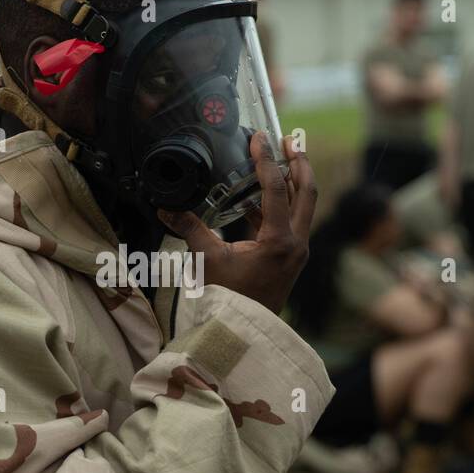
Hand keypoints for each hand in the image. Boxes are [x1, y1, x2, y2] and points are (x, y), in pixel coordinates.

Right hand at [158, 132, 316, 314]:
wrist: (242, 333)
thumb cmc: (227, 300)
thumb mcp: (207, 260)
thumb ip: (190, 228)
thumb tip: (166, 208)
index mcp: (279, 241)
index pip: (277, 189)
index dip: (266, 160)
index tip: (259, 138)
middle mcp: (295, 244)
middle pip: (307, 192)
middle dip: (299, 162)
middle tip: (289, 140)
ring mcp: (296, 252)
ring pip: (303, 206)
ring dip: (293, 181)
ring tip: (280, 159)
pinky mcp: (289, 258)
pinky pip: (290, 222)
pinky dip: (280, 204)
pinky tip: (257, 196)